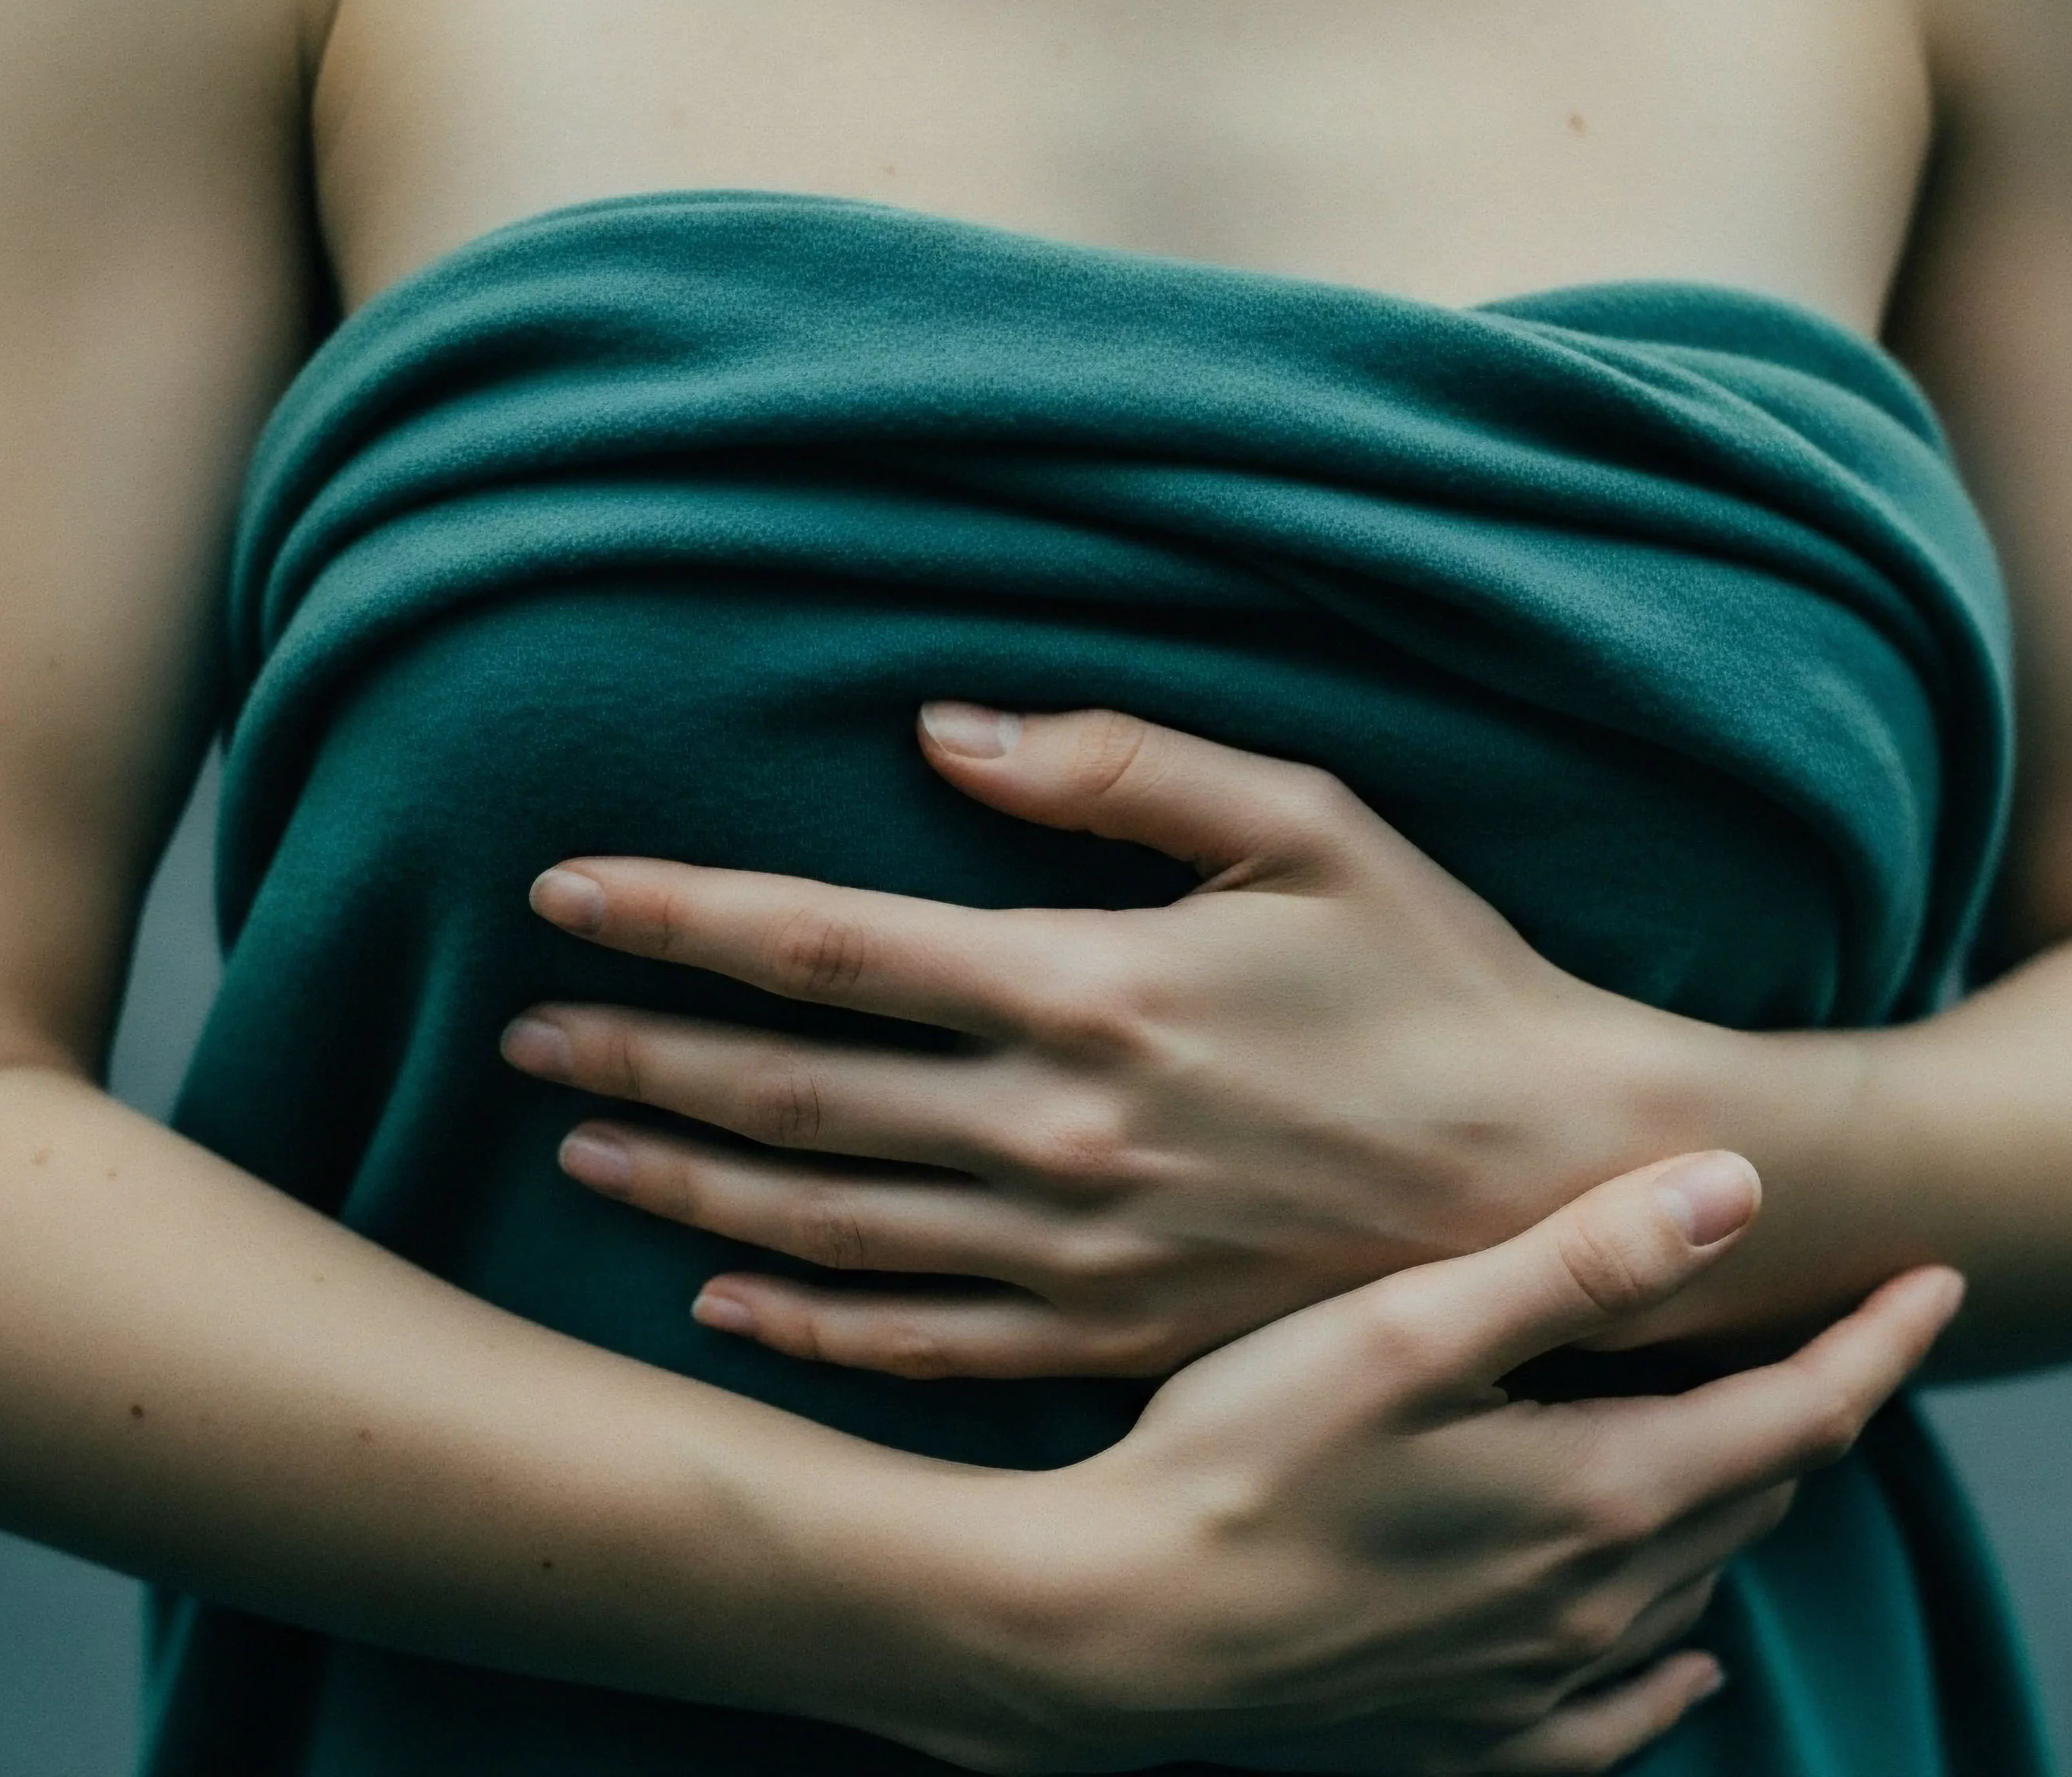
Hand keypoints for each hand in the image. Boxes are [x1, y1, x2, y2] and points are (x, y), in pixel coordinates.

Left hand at [502, 703, 1740, 1376]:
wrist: (1554, 1182)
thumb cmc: (1438, 979)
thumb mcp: (1307, 824)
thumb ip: (1118, 766)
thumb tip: (946, 727)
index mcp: (1085, 984)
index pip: (826, 942)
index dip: (679, 915)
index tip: (562, 897)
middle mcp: (1052, 1128)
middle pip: (790, 1091)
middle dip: (637, 1058)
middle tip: (516, 1040)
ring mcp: (1073, 1252)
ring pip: (825, 1220)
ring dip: (686, 1182)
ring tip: (578, 1150)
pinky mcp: (1109, 1339)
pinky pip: (918, 1345)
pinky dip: (804, 1321)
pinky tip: (721, 1294)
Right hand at [881, 1153, 1964, 1774]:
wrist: (1114, 1632)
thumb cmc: (1242, 1459)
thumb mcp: (1408, 1328)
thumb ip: (1579, 1262)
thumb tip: (1740, 1190)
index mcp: (1603, 1494)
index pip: (1804, 1410)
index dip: (1881, 1339)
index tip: (1944, 1272)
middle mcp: (1596, 1605)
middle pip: (1758, 1493)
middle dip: (1814, 1403)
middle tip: (1835, 1326)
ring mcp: (1533, 1685)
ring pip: (1691, 1587)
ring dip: (1735, 1505)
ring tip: (1743, 1435)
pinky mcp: (1465, 1739)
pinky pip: (1615, 1719)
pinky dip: (1666, 1673)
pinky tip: (1678, 1655)